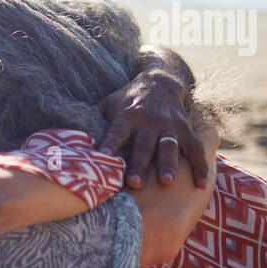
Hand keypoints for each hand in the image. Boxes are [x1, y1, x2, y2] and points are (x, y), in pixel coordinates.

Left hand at [98, 73, 208, 188]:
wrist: (161, 82)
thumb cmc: (128, 100)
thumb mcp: (109, 103)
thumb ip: (92, 118)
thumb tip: (66, 134)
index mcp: (127, 116)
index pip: (116, 132)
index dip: (109, 144)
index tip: (101, 158)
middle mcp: (149, 121)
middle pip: (143, 145)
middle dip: (139, 163)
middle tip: (134, 183)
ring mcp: (170, 126)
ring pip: (169, 147)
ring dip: (168, 165)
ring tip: (165, 183)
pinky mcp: (186, 131)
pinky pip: (195, 150)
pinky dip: (200, 167)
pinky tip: (200, 185)